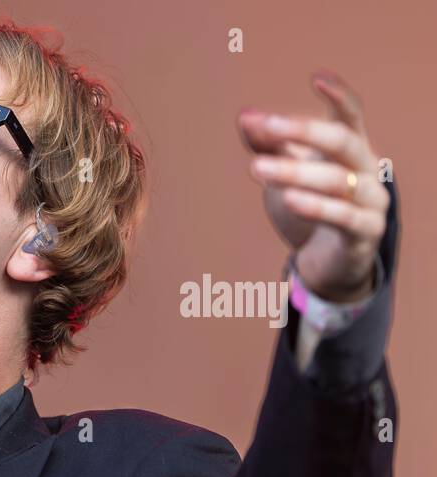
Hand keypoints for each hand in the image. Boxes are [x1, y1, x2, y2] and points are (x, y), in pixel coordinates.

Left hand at [239, 71, 389, 301]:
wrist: (327, 259)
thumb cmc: (309, 205)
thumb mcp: (287, 172)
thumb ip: (269, 145)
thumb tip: (245, 116)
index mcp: (351, 148)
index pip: (351, 115)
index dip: (338, 96)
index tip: (316, 78)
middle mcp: (367, 168)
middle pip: (342, 142)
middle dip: (304, 132)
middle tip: (268, 126)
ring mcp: (371, 200)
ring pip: (338, 181)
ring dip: (296, 172)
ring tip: (257, 168)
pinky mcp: (365, 232)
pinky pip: (345, 217)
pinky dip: (318, 207)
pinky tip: (291, 198)